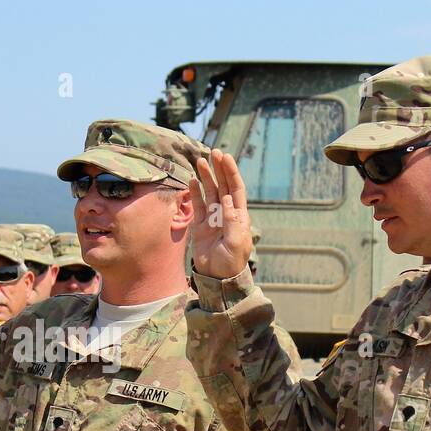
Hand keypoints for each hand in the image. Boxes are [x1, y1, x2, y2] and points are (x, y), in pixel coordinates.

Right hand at [189, 149, 252, 279]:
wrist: (217, 278)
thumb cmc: (231, 262)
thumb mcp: (235, 242)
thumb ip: (231, 220)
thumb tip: (225, 198)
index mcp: (239, 216)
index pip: (235, 189)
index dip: (231, 172)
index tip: (225, 157)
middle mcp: (226, 213)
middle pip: (223, 186)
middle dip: (219, 169)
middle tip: (213, 152)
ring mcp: (213, 218)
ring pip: (209, 193)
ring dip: (206, 177)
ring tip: (200, 162)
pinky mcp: (200, 226)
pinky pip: (197, 206)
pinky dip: (195, 193)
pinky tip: (192, 181)